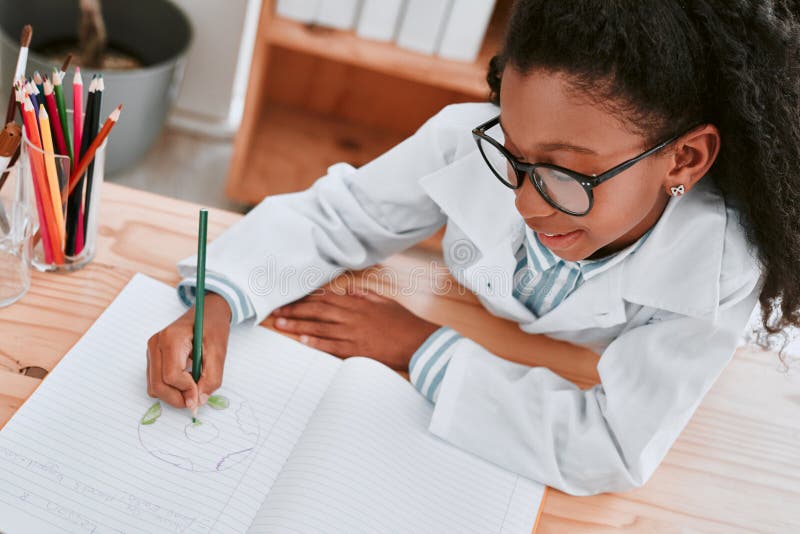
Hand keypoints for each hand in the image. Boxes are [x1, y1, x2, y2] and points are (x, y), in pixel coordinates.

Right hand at [146, 293, 231, 408]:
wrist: (207, 312)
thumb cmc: (213, 326)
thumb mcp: (219, 351)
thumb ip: (211, 378)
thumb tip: (199, 401)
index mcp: (171, 338)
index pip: (172, 375)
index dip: (186, 390)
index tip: (201, 395)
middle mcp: (156, 344)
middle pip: (158, 385)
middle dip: (178, 398)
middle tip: (196, 401)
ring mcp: (151, 351)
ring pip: (154, 387)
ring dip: (173, 394)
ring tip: (193, 385)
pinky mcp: (153, 357)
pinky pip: (155, 382)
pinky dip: (170, 388)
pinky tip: (185, 379)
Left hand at [272, 289, 439, 369]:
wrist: (417, 343)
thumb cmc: (402, 322)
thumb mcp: (384, 300)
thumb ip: (363, 294)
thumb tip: (347, 289)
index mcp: (358, 303)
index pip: (325, 298)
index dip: (306, 299)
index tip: (291, 299)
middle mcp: (352, 317)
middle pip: (317, 312)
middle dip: (295, 311)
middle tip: (277, 311)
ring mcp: (353, 334)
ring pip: (319, 328)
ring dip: (298, 326)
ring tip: (281, 324)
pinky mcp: (356, 351)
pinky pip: (331, 346)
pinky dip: (316, 343)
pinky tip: (302, 341)